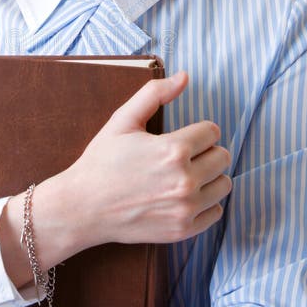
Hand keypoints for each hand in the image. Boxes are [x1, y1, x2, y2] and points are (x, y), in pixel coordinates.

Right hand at [0, 71, 231, 286]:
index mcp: (174, 150)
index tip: (180, 138)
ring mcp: (186, 208)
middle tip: (181, 157)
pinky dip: (205, 204)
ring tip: (185, 176)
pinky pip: (216, 212)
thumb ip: (155, 94)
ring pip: (224, 185)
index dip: (196, 131)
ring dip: (209, 178)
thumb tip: (184, 76)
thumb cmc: (102, 161)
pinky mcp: (183, 230)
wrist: (83, 207)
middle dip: (205, 152)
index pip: (212, 132)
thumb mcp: (123, 120)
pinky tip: (184, 197)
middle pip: (223, 157)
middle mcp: (185, 181)